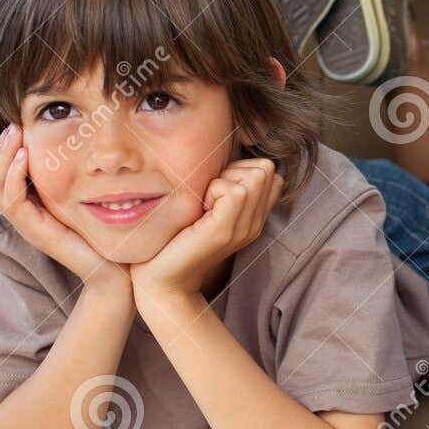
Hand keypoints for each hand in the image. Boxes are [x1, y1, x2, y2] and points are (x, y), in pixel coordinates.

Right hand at [0, 124, 130, 293]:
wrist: (113, 270)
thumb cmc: (100, 229)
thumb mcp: (81, 193)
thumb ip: (68, 171)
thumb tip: (70, 136)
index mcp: (27, 203)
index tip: (16, 124)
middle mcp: (21, 214)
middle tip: (13, 125)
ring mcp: (26, 224)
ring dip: (2, 156)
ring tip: (17, 135)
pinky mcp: (36, 232)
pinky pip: (12, 201)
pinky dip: (14, 175)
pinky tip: (26, 156)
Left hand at [129, 157, 281, 301]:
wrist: (160, 280)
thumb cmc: (173, 239)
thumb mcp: (204, 205)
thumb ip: (222, 182)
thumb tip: (230, 148)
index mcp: (253, 216)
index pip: (269, 171)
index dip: (241, 169)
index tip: (213, 192)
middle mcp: (254, 222)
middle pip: (264, 168)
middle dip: (233, 171)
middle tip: (206, 198)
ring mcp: (244, 228)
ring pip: (253, 176)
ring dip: (221, 181)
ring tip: (202, 206)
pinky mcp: (225, 231)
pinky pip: (234, 190)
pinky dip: (211, 191)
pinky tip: (198, 212)